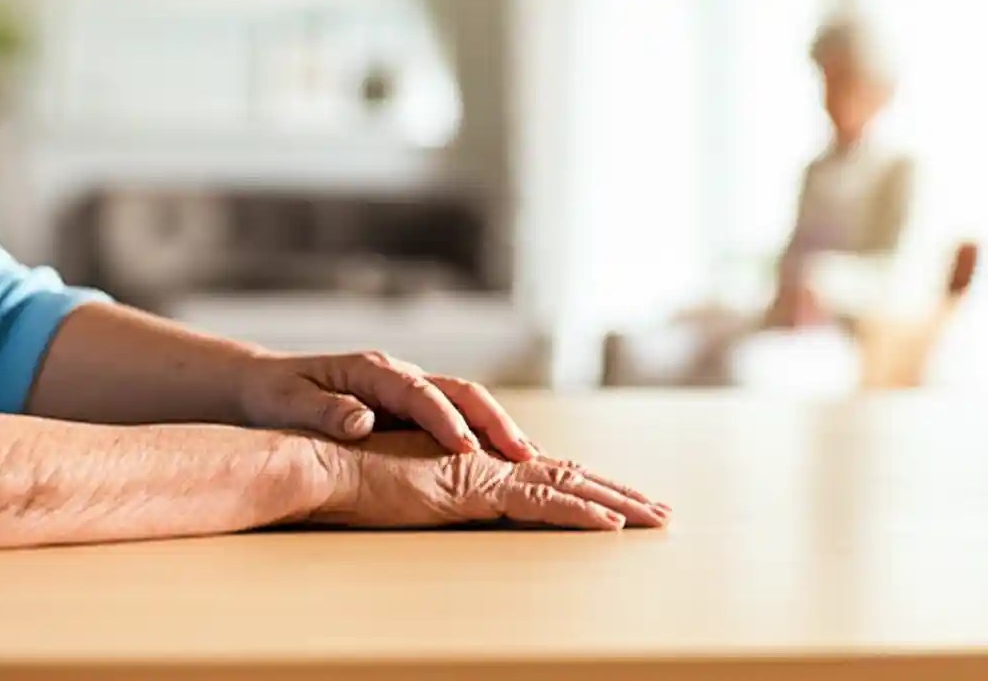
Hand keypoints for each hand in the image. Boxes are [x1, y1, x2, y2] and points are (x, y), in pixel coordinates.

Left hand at [240, 351, 535, 461]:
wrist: (265, 384)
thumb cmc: (274, 395)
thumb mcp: (289, 402)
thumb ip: (325, 410)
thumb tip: (363, 421)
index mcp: (372, 371)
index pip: (419, 393)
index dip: (445, 420)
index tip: (465, 449)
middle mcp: (399, 375)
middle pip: (460, 391)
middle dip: (494, 421)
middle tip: (523, 454)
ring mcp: (410, 391)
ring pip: (467, 404)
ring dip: (499, 429)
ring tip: (529, 460)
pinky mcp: (412, 410)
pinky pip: (459, 418)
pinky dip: (485, 437)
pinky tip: (507, 463)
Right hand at [308, 431, 670, 529]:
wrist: (325, 462)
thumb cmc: (354, 480)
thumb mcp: (409, 493)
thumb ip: (443, 498)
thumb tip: (463, 510)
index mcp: (482, 468)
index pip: (550, 478)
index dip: (590, 491)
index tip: (623, 505)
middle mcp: (493, 465)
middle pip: (573, 478)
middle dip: (622, 495)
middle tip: (662, 513)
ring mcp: (488, 473)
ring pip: (570, 486)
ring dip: (619, 503)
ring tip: (657, 519)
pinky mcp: (477, 487)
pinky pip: (542, 503)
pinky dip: (581, 512)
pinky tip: (613, 526)